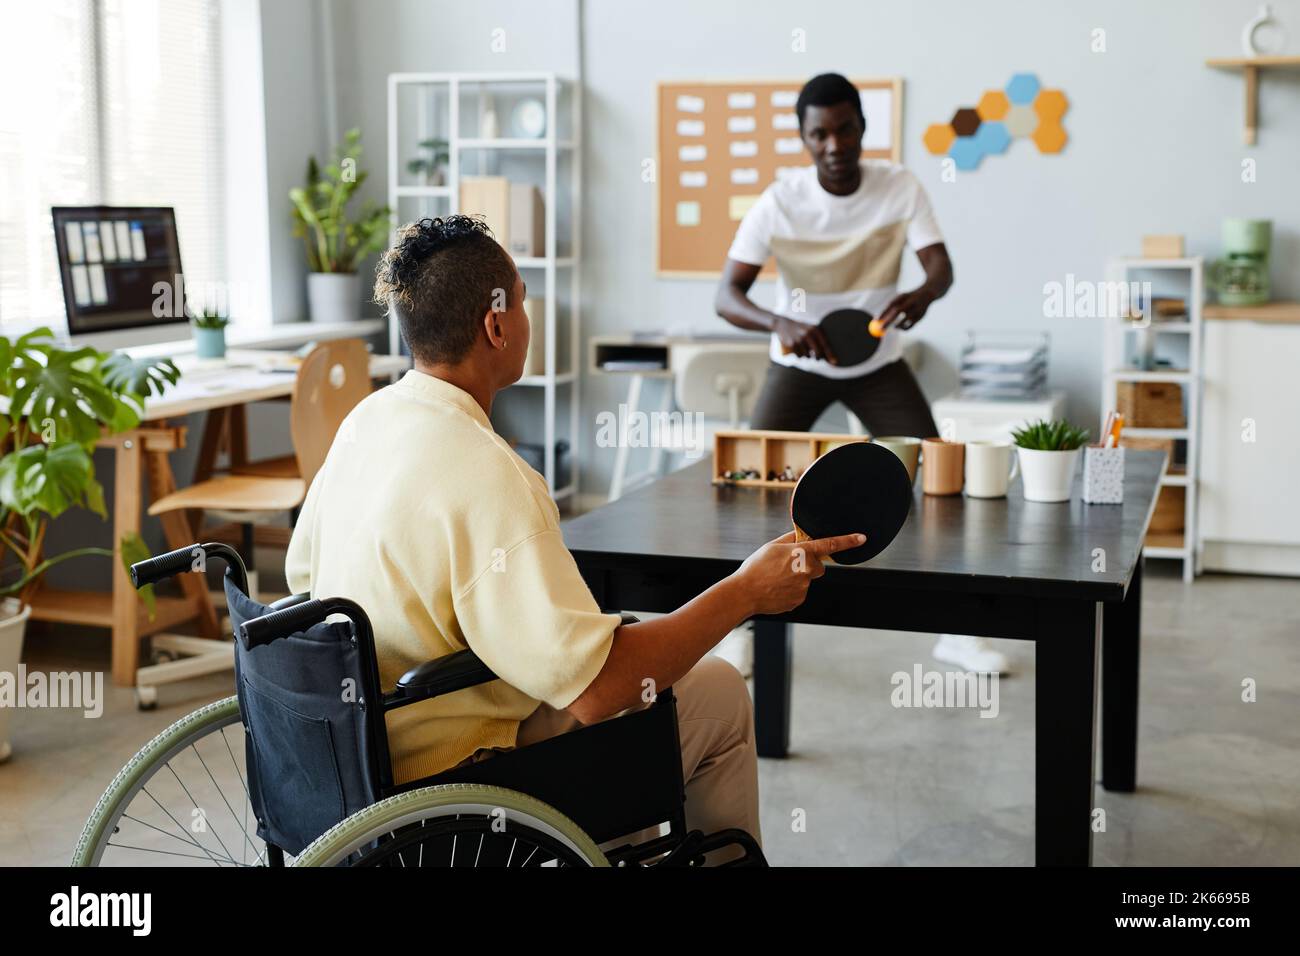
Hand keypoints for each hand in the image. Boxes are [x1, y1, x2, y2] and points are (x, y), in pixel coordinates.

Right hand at [731, 530, 865, 616]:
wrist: (744, 593)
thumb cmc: (756, 567)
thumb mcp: (771, 546)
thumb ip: (790, 540)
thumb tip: (801, 536)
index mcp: (801, 553)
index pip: (829, 545)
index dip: (847, 541)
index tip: (862, 538)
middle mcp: (806, 570)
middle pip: (818, 566)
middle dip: (808, 565)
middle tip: (787, 565)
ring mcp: (804, 587)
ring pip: (807, 580)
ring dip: (796, 578)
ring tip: (776, 579)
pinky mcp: (799, 600)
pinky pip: (799, 592)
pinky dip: (791, 590)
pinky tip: (776, 589)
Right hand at [774, 315, 837, 363]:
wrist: (782, 323)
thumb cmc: (801, 328)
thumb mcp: (811, 329)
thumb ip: (821, 339)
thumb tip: (830, 356)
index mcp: (816, 328)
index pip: (826, 344)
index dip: (831, 355)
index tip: (835, 362)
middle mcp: (808, 333)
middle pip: (818, 352)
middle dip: (818, 358)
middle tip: (817, 358)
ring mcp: (800, 339)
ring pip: (808, 355)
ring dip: (807, 356)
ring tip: (804, 350)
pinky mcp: (791, 344)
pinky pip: (799, 356)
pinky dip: (800, 356)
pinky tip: (798, 352)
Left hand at [877, 287, 934, 331]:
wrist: (928, 294)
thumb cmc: (909, 298)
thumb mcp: (900, 299)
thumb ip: (889, 308)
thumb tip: (876, 320)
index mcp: (904, 296)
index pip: (891, 304)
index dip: (883, 312)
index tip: (876, 320)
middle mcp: (911, 301)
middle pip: (897, 311)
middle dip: (888, 321)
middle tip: (881, 329)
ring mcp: (917, 309)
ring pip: (904, 321)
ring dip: (897, 326)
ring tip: (895, 327)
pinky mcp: (921, 317)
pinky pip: (910, 326)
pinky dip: (904, 328)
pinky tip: (902, 328)